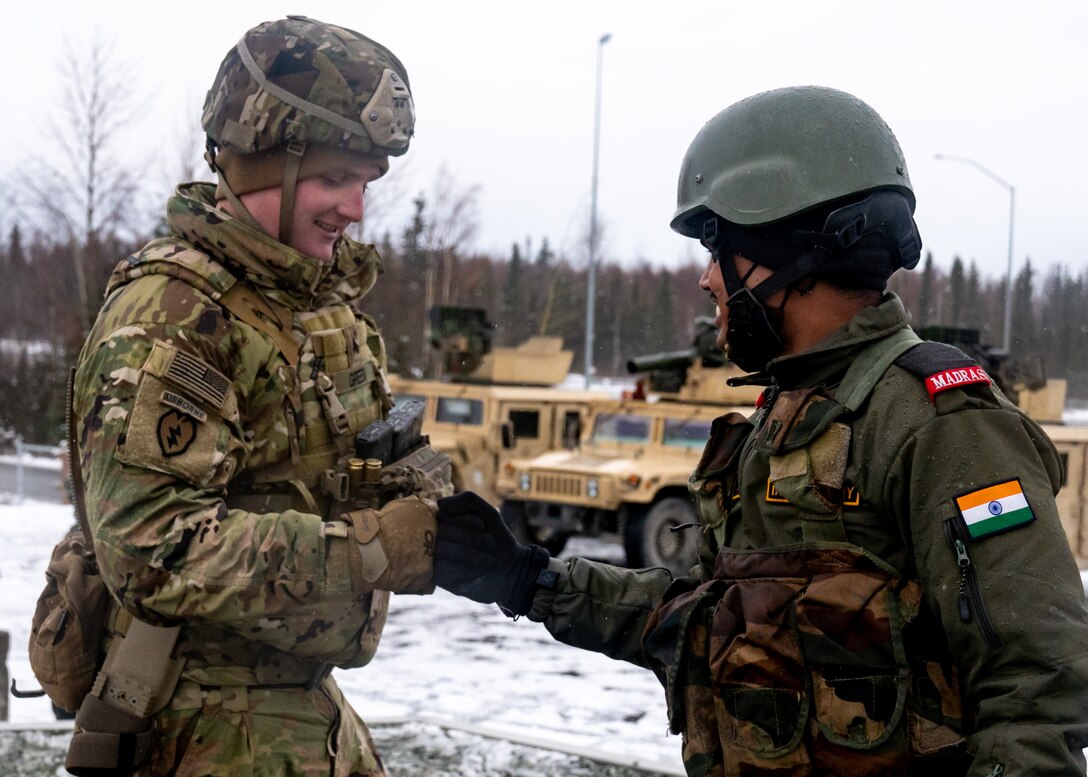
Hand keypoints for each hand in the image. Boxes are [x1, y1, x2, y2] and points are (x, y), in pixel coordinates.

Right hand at [435, 492, 548, 615]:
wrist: (510, 568)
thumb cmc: (496, 537)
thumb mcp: (487, 512)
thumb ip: (467, 500)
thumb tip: (439, 504)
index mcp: (443, 519)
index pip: (441, 513)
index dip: (465, 520)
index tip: (483, 526)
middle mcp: (434, 537)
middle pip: (443, 531)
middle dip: (472, 538)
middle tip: (490, 544)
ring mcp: (434, 557)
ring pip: (442, 550)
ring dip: (472, 555)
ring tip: (489, 560)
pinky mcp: (438, 578)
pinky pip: (443, 570)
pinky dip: (466, 570)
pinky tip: (477, 573)